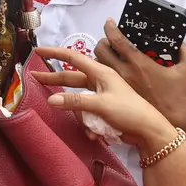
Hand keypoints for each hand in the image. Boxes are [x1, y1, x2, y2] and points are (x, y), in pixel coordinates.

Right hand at [33, 46, 181, 152]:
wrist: (150, 132)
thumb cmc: (129, 111)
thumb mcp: (100, 105)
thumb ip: (74, 101)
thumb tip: (51, 99)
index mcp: (100, 73)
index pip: (72, 57)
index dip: (54, 53)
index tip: (38, 50)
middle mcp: (99, 81)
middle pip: (71, 78)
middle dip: (55, 80)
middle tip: (35, 77)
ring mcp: (101, 96)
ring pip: (79, 101)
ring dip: (81, 116)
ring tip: (90, 128)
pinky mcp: (104, 110)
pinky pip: (87, 114)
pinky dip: (89, 124)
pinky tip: (95, 134)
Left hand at [95, 19, 185, 130]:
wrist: (175, 120)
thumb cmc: (181, 94)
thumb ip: (183, 51)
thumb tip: (178, 40)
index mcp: (139, 63)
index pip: (117, 40)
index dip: (110, 28)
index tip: (109, 22)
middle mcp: (124, 72)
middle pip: (100, 50)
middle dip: (103, 41)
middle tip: (110, 41)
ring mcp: (119, 84)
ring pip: (98, 64)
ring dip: (101, 56)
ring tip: (110, 54)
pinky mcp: (118, 94)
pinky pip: (101, 79)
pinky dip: (102, 71)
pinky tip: (111, 69)